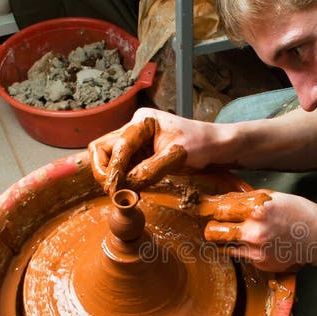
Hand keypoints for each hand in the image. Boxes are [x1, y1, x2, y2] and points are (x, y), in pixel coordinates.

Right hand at [88, 107, 214, 193]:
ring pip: (109, 158)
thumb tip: (126, 185)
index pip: (119, 145)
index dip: (114, 168)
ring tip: (122, 194)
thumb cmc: (200, 144)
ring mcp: (135, 141)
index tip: (115, 188)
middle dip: (103, 170)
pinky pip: (122, 167)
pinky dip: (122, 179)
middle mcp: (134, 128)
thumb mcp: (176, 157)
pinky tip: (130, 191)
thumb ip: (149, 170)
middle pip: (102, 147)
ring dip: (112, 177)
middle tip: (112, 190)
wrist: (214, 145)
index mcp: (143, 121)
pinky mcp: (139, 154)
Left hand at [203, 189, 316, 271]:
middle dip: (212, 226)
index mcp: (256, 210)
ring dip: (227, 239)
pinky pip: (241, 255)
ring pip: (223, 246)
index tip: (203, 207)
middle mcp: (253, 232)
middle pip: (212, 232)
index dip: (208, 207)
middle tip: (216, 222)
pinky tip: (260, 242)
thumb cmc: (300, 213)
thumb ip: (246, 199)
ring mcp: (256, 251)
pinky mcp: (260, 263)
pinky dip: (244, 248)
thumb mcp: (273, 197)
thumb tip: (221, 199)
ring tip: (241, 232)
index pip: (218, 209)